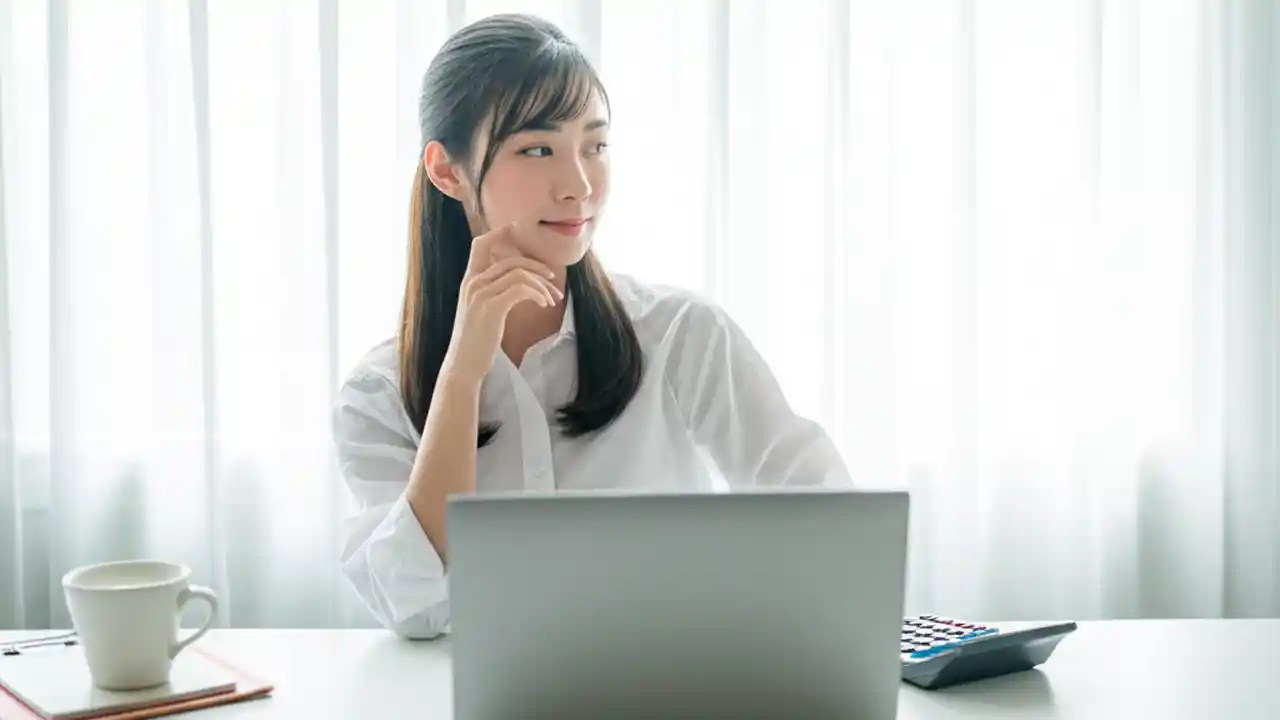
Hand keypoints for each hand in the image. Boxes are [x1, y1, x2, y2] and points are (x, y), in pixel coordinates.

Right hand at [440, 222, 563, 385]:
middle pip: (509, 258)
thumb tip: (512, 285)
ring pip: (518, 272)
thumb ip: (490, 293)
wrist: (463, 365)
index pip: (480, 245)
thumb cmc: (475, 341)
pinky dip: (537, 293)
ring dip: (541, 284)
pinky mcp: (491, 308)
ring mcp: (480, 295)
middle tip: (552, 279)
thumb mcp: (478, 311)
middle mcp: (472, 283)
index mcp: (469, 282)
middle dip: (536, 266)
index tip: (515, 229)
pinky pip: (521, 288)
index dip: (498, 233)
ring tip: (552, 298)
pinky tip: (544, 304)